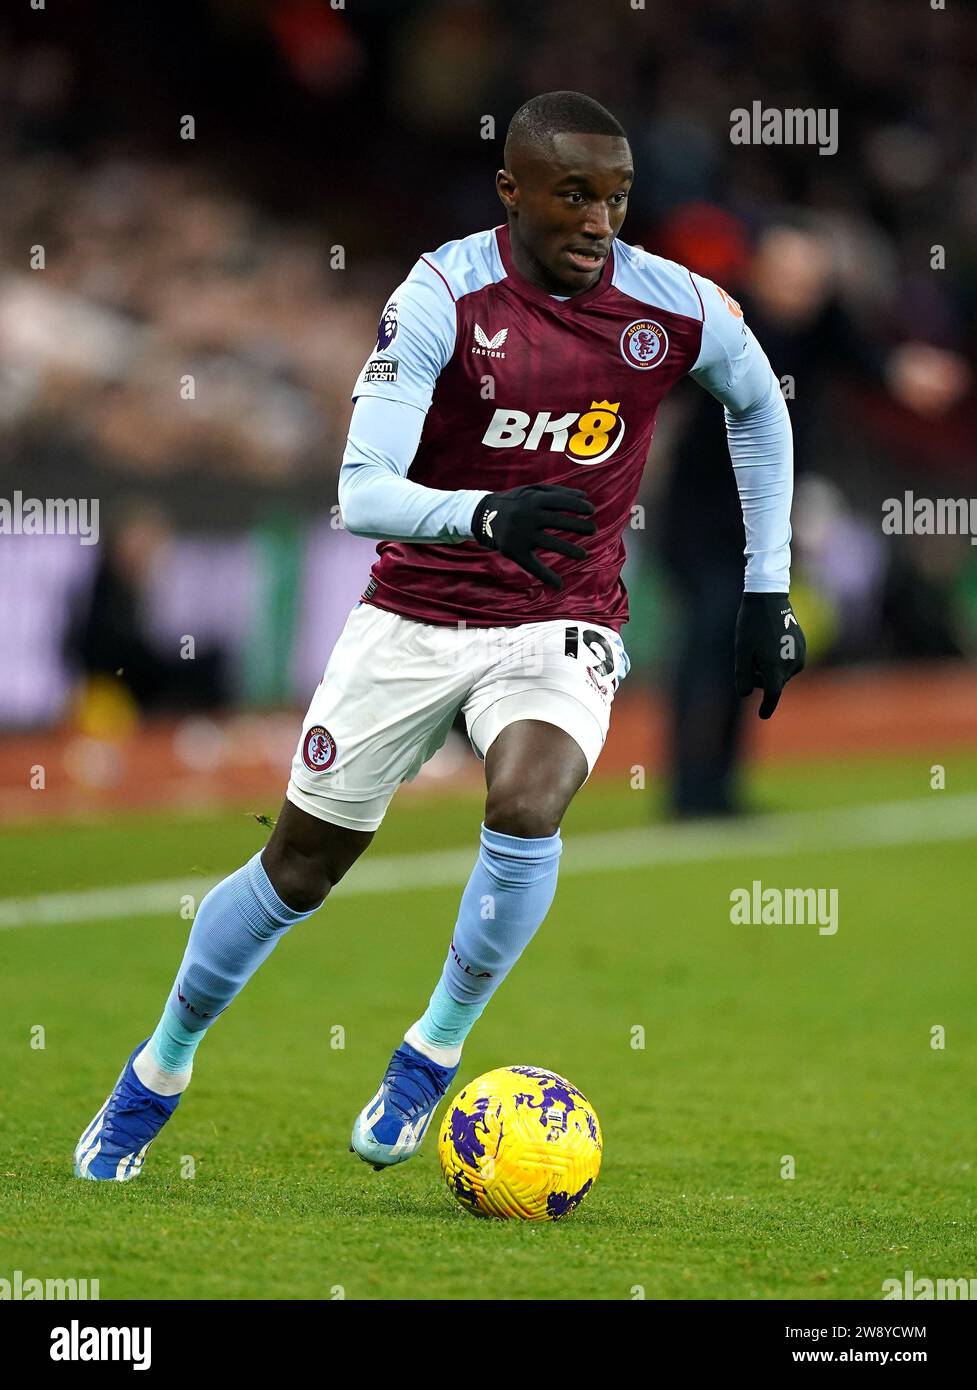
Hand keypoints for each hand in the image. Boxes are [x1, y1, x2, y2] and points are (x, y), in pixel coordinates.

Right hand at [472, 484, 595, 589]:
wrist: (484, 517)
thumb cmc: (515, 503)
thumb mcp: (532, 491)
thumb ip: (558, 492)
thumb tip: (585, 497)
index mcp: (533, 499)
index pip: (561, 502)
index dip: (578, 506)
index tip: (591, 511)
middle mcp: (528, 516)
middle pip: (559, 522)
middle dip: (579, 526)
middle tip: (593, 530)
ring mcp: (521, 534)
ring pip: (550, 544)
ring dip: (569, 550)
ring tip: (584, 555)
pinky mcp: (514, 551)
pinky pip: (532, 565)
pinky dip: (546, 576)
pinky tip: (559, 584)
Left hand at [734, 593, 805, 718]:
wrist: (769, 598)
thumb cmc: (751, 625)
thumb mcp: (741, 651)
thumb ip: (742, 675)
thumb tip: (746, 694)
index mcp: (775, 666)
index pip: (772, 693)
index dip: (767, 706)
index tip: (762, 715)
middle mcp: (791, 663)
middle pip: (774, 682)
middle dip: (760, 677)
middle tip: (749, 657)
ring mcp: (799, 655)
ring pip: (781, 672)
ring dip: (769, 668)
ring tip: (759, 646)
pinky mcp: (802, 646)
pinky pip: (788, 662)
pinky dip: (777, 659)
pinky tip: (769, 642)